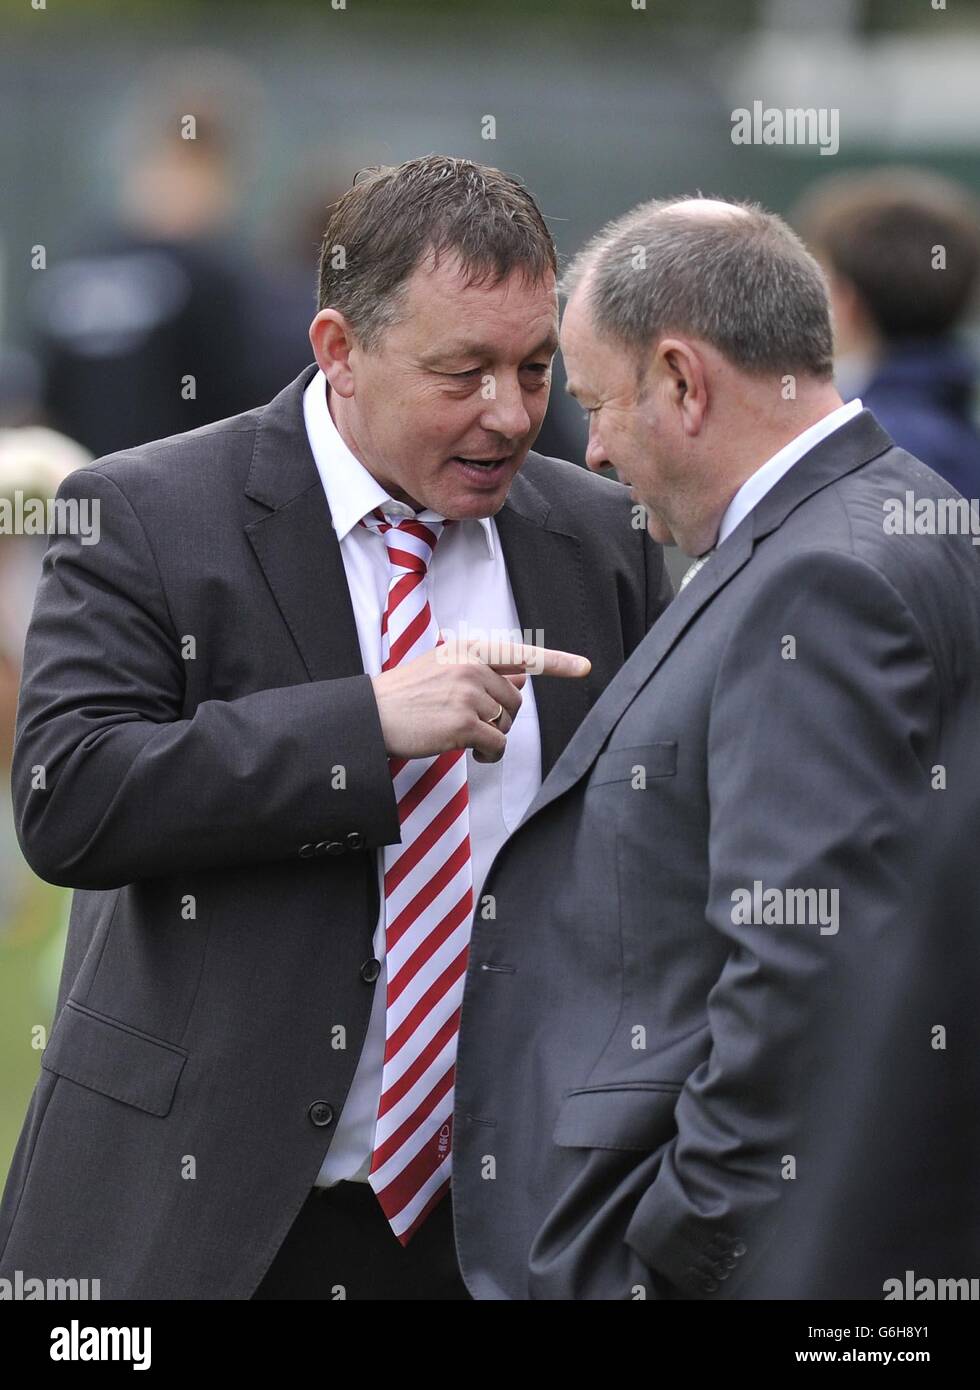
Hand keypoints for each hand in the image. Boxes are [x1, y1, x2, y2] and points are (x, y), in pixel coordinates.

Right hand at [371, 639, 590, 762]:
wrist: (372, 716)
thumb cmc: (404, 696)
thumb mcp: (441, 669)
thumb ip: (481, 671)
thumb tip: (521, 681)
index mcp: (467, 650)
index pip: (520, 654)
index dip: (557, 662)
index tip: (584, 667)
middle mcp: (471, 667)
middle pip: (515, 700)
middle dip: (502, 717)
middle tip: (474, 726)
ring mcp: (468, 694)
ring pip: (506, 723)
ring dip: (493, 737)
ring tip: (467, 738)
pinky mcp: (464, 723)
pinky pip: (497, 744)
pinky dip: (490, 754)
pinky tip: (474, 753)